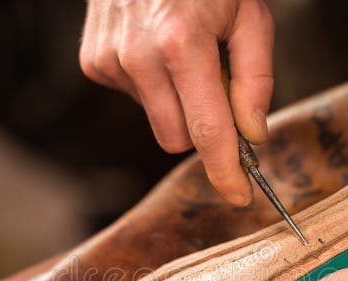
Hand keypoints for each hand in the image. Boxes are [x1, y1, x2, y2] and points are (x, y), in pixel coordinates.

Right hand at [79, 0, 274, 205]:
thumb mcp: (248, 13)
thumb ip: (255, 77)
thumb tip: (253, 134)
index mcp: (182, 44)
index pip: (206, 132)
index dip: (224, 172)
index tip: (239, 195)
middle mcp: (138, 58)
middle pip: (176, 139)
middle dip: (200, 128)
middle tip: (216, 91)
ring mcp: (110, 61)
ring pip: (155, 120)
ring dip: (175, 102)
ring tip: (181, 54)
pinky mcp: (93, 62)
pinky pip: (133, 99)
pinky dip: (150, 85)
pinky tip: (154, 49)